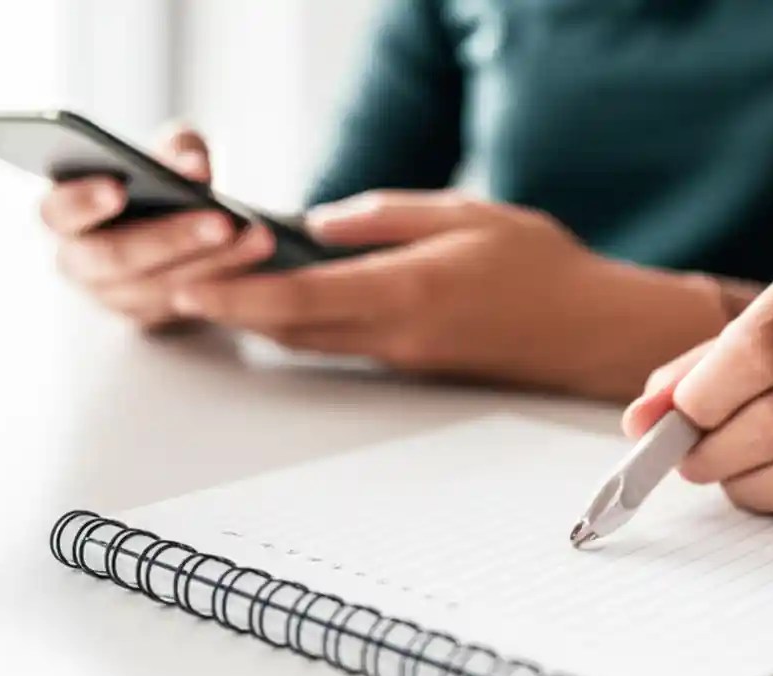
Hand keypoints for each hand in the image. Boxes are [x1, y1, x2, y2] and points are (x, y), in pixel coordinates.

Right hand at [39, 124, 273, 329]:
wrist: (175, 227)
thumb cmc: (158, 182)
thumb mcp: (167, 154)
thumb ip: (177, 149)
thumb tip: (193, 166)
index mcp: (63, 213)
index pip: (57, 210)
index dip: (83, 201)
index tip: (119, 187)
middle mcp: (78, 261)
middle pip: (115, 257)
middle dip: (171, 238)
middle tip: (221, 220)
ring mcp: (111, 296)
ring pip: (157, 287)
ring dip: (212, 264)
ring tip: (258, 237)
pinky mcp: (148, 318)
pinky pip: (184, 308)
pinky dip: (224, 283)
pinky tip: (258, 260)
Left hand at [170, 190, 712, 398]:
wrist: (586, 331)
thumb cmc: (537, 266)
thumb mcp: (463, 213)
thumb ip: (382, 218)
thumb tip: (315, 224)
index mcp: (406, 291)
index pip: (299, 300)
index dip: (236, 297)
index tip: (189, 284)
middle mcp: (394, 336)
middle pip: (289, 331)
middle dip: (232, 310)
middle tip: (186, 278)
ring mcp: (398, 358)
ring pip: (307, 343)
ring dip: (262, 320)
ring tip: (223, 283)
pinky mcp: (406, 365)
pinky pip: (337, 347)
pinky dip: (300, 325)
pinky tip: (286, 297)